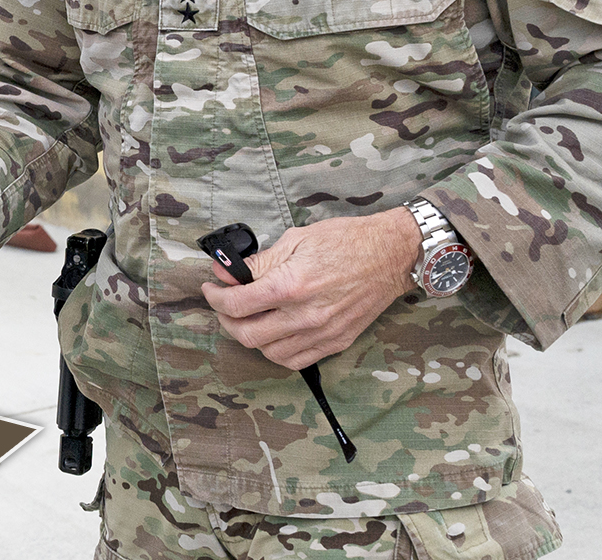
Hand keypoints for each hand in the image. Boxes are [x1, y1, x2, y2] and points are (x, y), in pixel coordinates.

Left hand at [199, 208, 419, 370]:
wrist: (390, 255)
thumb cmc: (344, 241)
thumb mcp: (295, 240)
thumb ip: (257, 262)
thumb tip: (225, 272)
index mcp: (291, 285)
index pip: (238, 305)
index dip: (216, 298)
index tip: (211, 289)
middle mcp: (305, 315)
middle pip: (248, 335)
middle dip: (227, 320)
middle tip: (225, 305)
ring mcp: (322, 333)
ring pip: (270, 353)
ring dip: (251, 338)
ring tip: (249, 319)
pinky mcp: (336, 342)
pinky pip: (296, 361)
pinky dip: (277, 352)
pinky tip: (273, 334)